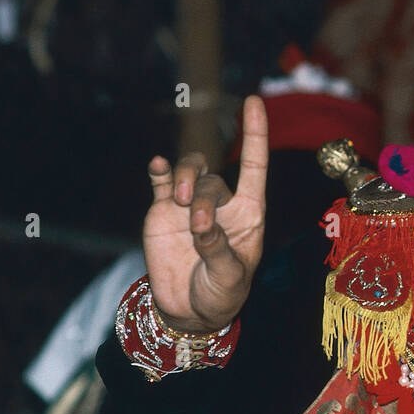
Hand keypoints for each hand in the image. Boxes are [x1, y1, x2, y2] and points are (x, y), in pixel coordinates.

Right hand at [142, 95, 268, 332]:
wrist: (188, 311)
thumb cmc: (221, 294)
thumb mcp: (230, 278)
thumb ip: (219, 250)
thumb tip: (201, 226)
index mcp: (248, 213)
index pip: (254, 166)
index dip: (255, 134)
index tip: (255, 102)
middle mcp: (221, 203)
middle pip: (214, 180)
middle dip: (204, 198)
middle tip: (197, 226)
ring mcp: (190, 204)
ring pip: (190, 173)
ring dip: (186, 180)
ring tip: (180, 203)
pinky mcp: (164, 210)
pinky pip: (162, 182)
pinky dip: (160, 170)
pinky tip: (158, 165)